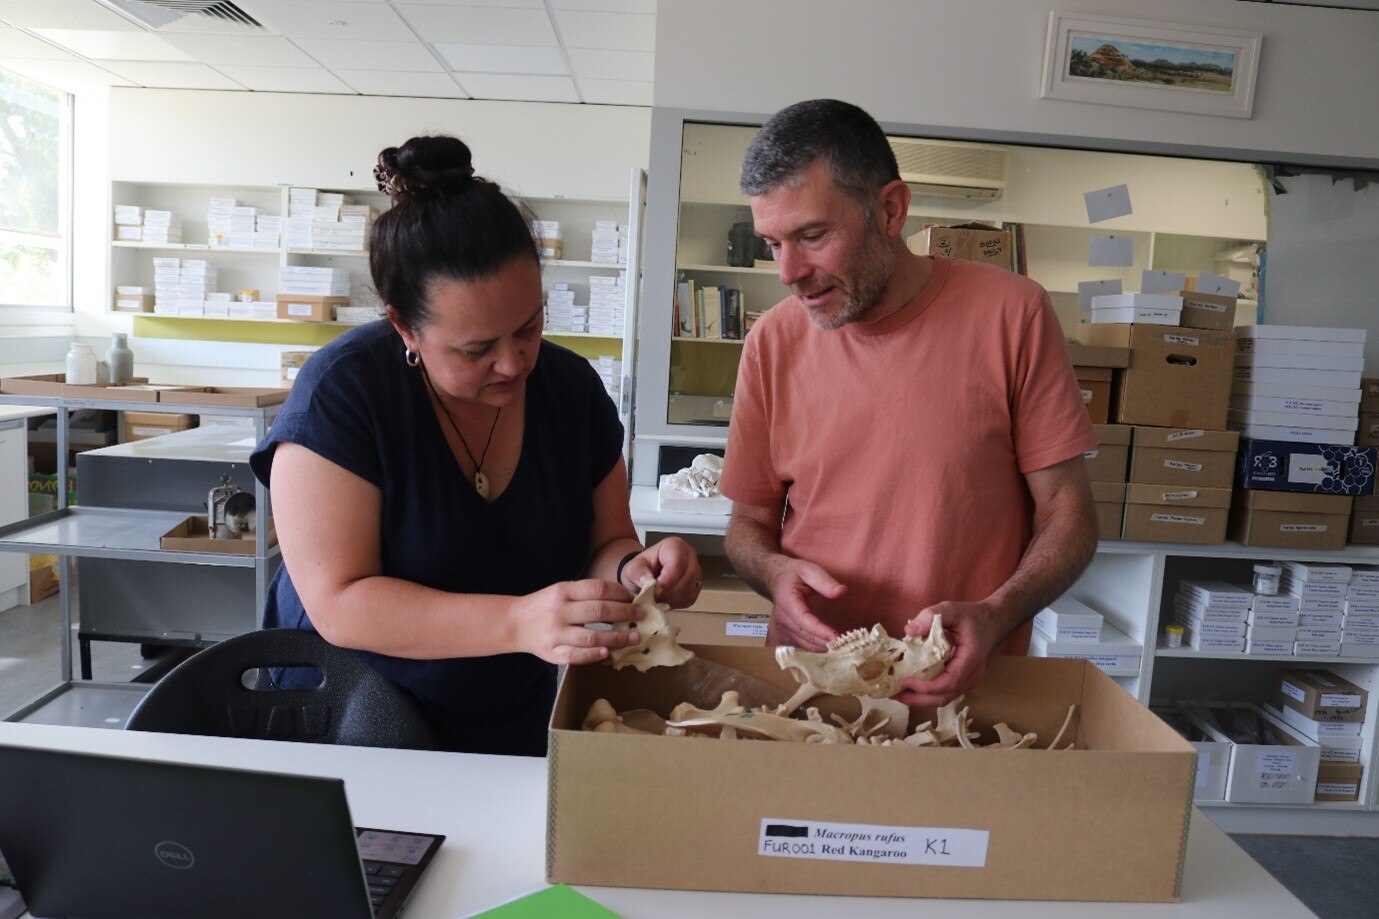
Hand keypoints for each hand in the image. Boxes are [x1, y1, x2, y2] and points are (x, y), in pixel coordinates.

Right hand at [511, 579, 641, 665]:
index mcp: (563, 592)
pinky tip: (607, 653)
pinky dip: (593, 655)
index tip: (634, 598)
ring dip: (616, 638)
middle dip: (624, 613)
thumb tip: (621, 599)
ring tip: (633, 637)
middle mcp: (559, 611)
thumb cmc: (545, 606)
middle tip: (640, 616)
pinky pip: (576, 656)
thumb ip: (586, 595)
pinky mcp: (552, 653)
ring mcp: (555, 633)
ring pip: (591, 637)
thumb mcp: (562, 592)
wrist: (514, 623)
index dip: (619, 593)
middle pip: (598, 611)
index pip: (597, 589)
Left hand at [619, 538, 701, 608]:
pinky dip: (677, 603)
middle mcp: (689, 556)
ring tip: (658, 599)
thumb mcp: (632, 568)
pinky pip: (690, 598)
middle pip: (688, 576)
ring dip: (673, 599)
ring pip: (690, 588)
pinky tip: (666, 601)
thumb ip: (637, 573)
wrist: (645, 577)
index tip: (655, 592)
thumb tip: (648, 582)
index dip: (667, 580)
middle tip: (655, 598)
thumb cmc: (641, 569)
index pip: (677, 563)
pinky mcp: (695, 586)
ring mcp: (695, 571)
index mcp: (675, 546)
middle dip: (670, 592)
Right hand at [765, 558, 844, 650]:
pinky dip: (817, 647)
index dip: (820, 631)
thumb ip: (824, 581)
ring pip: (805, 644)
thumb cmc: (794, 574)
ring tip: (843, 646)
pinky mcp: (785, 635)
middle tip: (849, 644)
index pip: (804, 621)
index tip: (836, 637)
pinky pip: (802, 646)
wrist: (776, 579)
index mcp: (787, 602)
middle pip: (805, 636)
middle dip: (826, 642)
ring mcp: (782, 629)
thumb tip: (841, 591)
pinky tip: (831, 645)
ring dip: (823, 647)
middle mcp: (782, 619)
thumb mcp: (809, 570)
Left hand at [896, 600, 1005, 706]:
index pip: (949, 682)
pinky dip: (928, 693)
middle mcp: (972, 675)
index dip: (926, 687)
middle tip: (895, 694)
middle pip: (945, 697)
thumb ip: (931, 616)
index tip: (906, 681)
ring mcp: (969, 680)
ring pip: (945, 698)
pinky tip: (912, 686)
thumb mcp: (952, 609)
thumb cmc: (972, 616)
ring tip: (899, 693)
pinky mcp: (963, 680)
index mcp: (971, 659)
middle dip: (919, 699)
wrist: (993, 622)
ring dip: (922, 699)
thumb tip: (909, 630)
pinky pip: (946, 691)